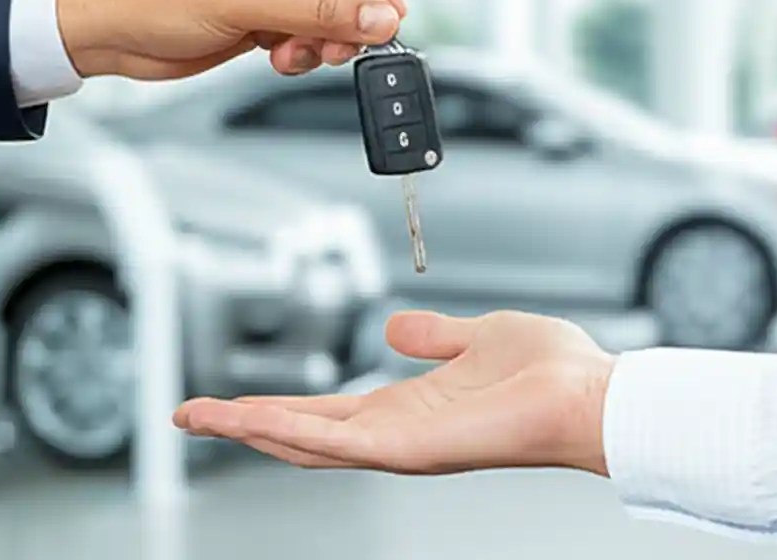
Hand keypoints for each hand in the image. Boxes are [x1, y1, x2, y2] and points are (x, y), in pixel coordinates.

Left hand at [57, 0, 404, 79]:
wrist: (110, 30)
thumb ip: (320, 9)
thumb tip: (379, 17)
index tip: (392, 12)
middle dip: (348, 14)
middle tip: (344, 45)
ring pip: (332, 7)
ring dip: (325, 37)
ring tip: (299, 52)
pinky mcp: (266, 8)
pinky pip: (311, 28)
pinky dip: (306, 48)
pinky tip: (281, 56)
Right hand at [174, 311, 615, 475]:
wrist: (588, 393)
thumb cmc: (548, 371)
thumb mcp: (474, 337)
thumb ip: (431, 336)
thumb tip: (395, 328)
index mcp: (406, 408)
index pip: (323, 412)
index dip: (272, 407)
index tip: (230, 401)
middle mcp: (394, 433)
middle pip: (299, 433)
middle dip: (241, 425)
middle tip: (188, 415)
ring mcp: (399, 446)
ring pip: (304, 440)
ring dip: (247, 428)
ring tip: (197, 417)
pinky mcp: (410, 448)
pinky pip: (336, 440)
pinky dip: (288, 430)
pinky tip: (249, 421)